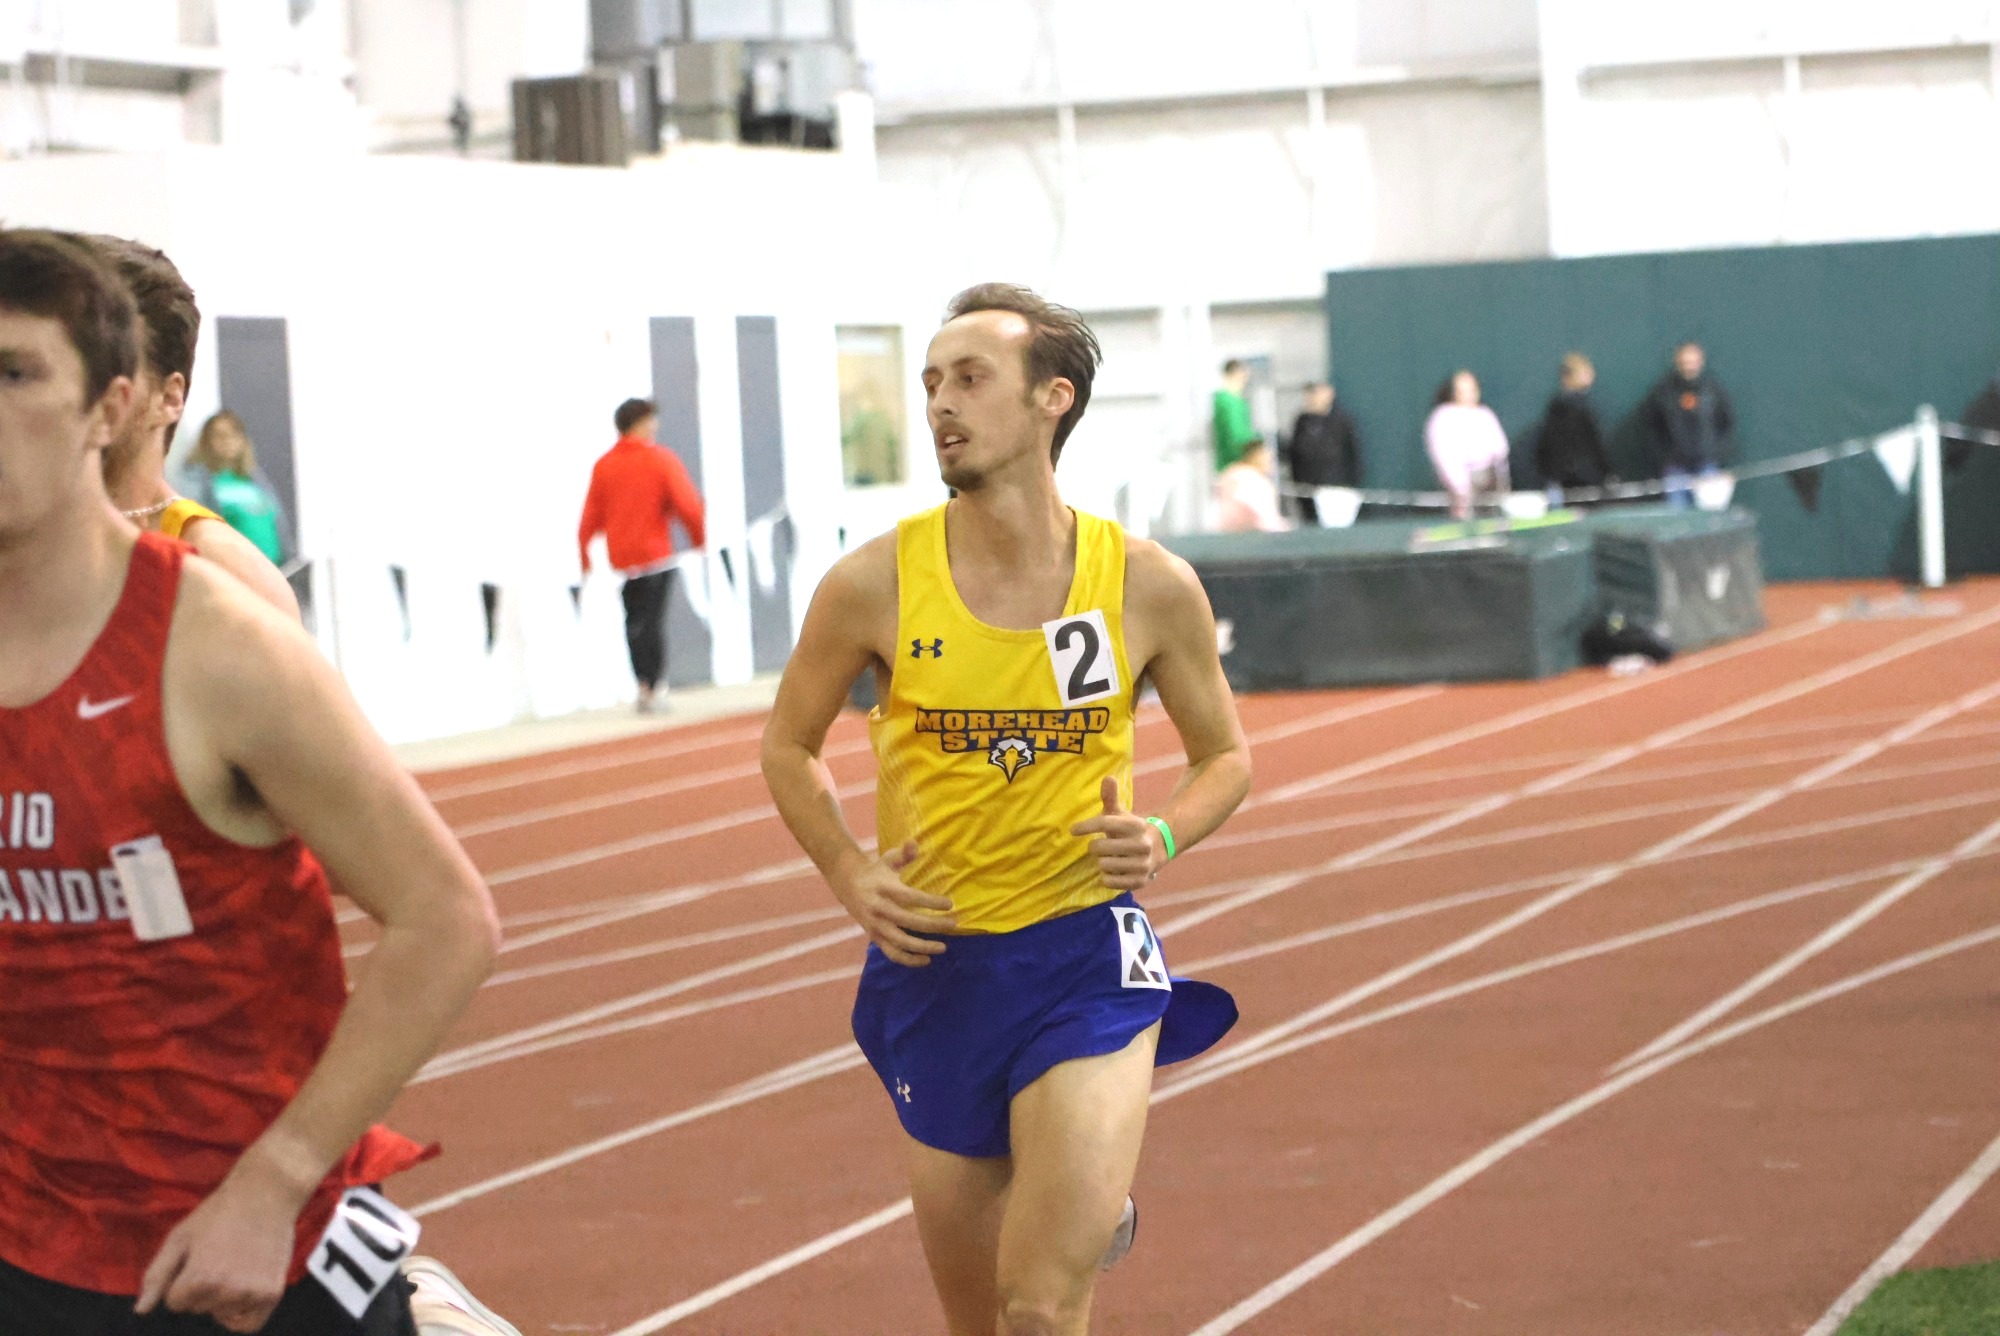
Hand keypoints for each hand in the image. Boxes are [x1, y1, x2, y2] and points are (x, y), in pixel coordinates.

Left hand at [136, 1154, 309, 1331]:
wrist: (266, 1193)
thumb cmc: (219, 1212)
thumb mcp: (179, 1237)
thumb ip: (156, 1276)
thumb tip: (141, 1310)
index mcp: (199, 1279)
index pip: (175, 1303)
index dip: (183, 1279)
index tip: (199, 1255)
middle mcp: (226, 1291)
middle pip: (199, 1308)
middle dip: (204, 1288)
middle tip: (221, 1255)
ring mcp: (251, 1294)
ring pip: (221, 1314)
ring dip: (223, 1298)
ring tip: (236, 1265)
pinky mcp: (272, 1294)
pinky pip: (249, 1324)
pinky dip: (243, 1314)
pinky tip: (244, 1290)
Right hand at [833, 841, 955, 966]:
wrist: (847, 884)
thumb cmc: (876, 871)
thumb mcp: (888, 859)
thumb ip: (903, 854)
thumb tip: (914, 844)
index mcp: (884, 888)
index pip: (910, 897)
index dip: (930, 901)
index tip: (950, 904)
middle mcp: (879, 908)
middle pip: (908, 921)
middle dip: (933, 924)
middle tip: (954, 924)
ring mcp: (875, 925)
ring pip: (900, 942)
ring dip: (922, 947)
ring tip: (943, 947)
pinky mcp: (874, 937)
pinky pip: (891, 953)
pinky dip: (908, 960)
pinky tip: (926, 959)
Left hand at [1070, 777, 1166, 891]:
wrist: (1157, 849)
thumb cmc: (1129, 830)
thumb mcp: (1120, 814)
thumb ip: (1111, 797)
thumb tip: (1108, 777)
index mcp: (1136, 825)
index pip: (1105, 823)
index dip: (1086, 826)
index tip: (1073, 830)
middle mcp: (1142, 844)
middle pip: (1099, 847)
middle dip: (1095, 847)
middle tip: (1102, 846)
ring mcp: (1142, 864)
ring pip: (1103, 865)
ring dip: (1102, 862)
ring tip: (1112, 858)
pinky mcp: (1139, 881)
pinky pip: (1109, 881)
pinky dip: (1106, 877)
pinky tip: (1114, 870)